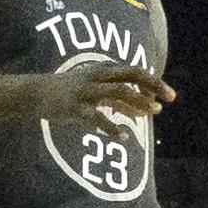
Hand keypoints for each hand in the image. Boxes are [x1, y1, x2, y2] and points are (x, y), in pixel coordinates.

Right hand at [41, 63, 174, 128]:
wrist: (37, 93)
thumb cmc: (71, 93)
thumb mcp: (97, 92)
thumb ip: (121, 101)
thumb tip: (147, 110)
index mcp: (104, 70)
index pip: (134, 71)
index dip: (153, 81)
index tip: (169, 95)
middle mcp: (97, 77)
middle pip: (130, 76)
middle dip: (152, 85)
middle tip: (170, 99)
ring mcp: (86, 91)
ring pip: (117, 92)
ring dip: (137, 102)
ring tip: (152, 113)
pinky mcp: (75, 107)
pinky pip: (97, 118)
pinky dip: (112, 127)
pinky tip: (125, 137)